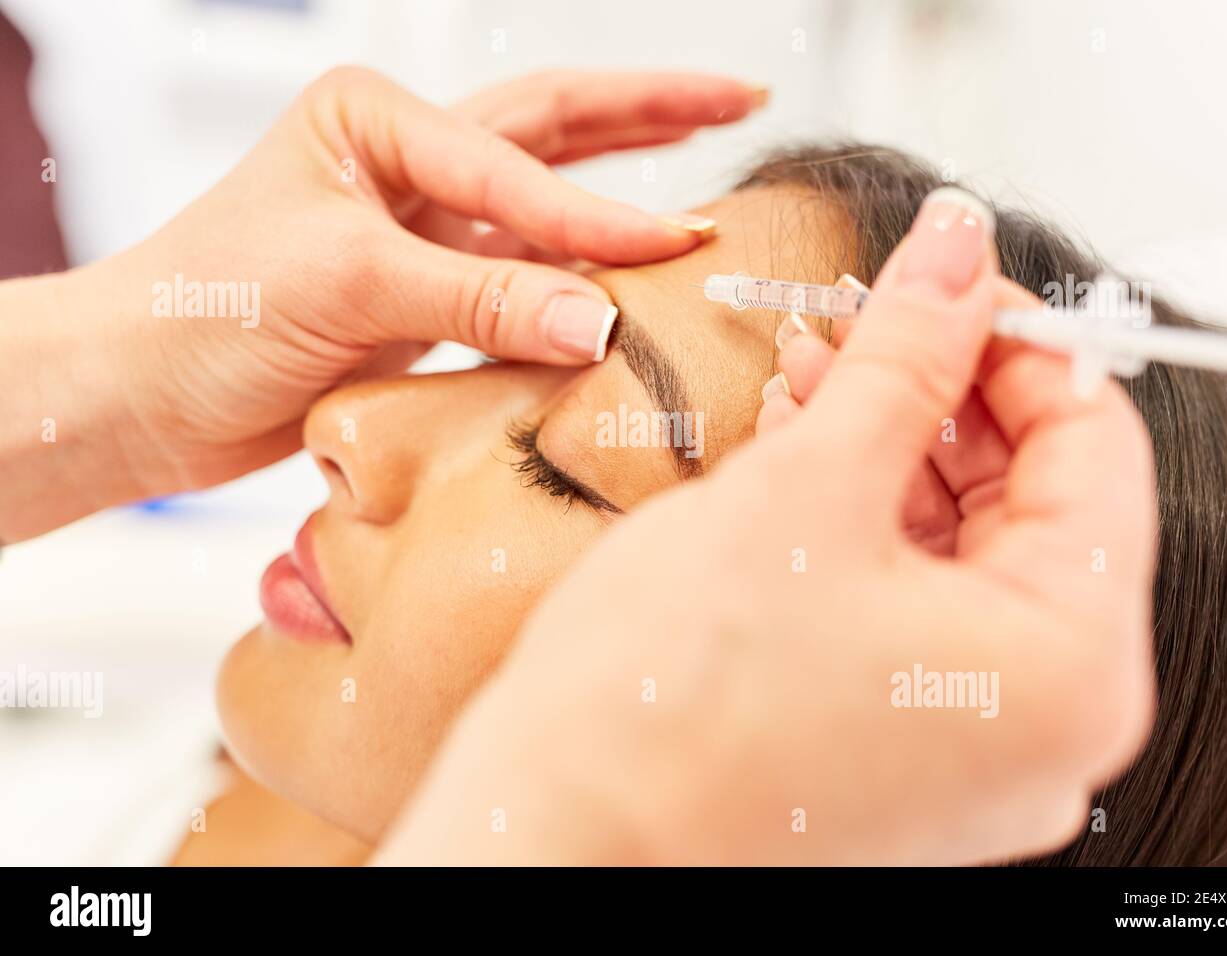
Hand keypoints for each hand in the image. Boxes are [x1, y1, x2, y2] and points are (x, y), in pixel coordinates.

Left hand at [7, 69, 761, 537]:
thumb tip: (604, 322)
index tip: (681, 245)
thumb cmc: (205, 310)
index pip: (516, 167)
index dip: (600, 213)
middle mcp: (402, 159)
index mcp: (373, 119)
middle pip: (551, 126)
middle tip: (741, 97)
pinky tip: (627, 258)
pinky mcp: (424, 293)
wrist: (144, 392)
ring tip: (708, 140)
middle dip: (648, 110)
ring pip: (544, 190)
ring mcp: (418, 226)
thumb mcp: (347, 284)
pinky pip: (522, 273)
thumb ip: (481, 301)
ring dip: (623, 170)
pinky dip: (579, 268)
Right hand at [376, 189, 1156, 865]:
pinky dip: (869, 522)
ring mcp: (970, 748)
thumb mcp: (806, 490)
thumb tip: (959, 258)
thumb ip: (904, 355)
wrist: (554, 837)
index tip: (953, 278)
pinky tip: (808, 452)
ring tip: (821, 371)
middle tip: (875, 314)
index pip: (1097, 446)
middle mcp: (1041, 729)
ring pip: (964, 550)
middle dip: (946, 391)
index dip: (1019, 338)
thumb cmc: (660, 713)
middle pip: (1031, 500)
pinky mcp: (902, 749)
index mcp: (1067, 671)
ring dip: (897, 447)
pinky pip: (916, 606)